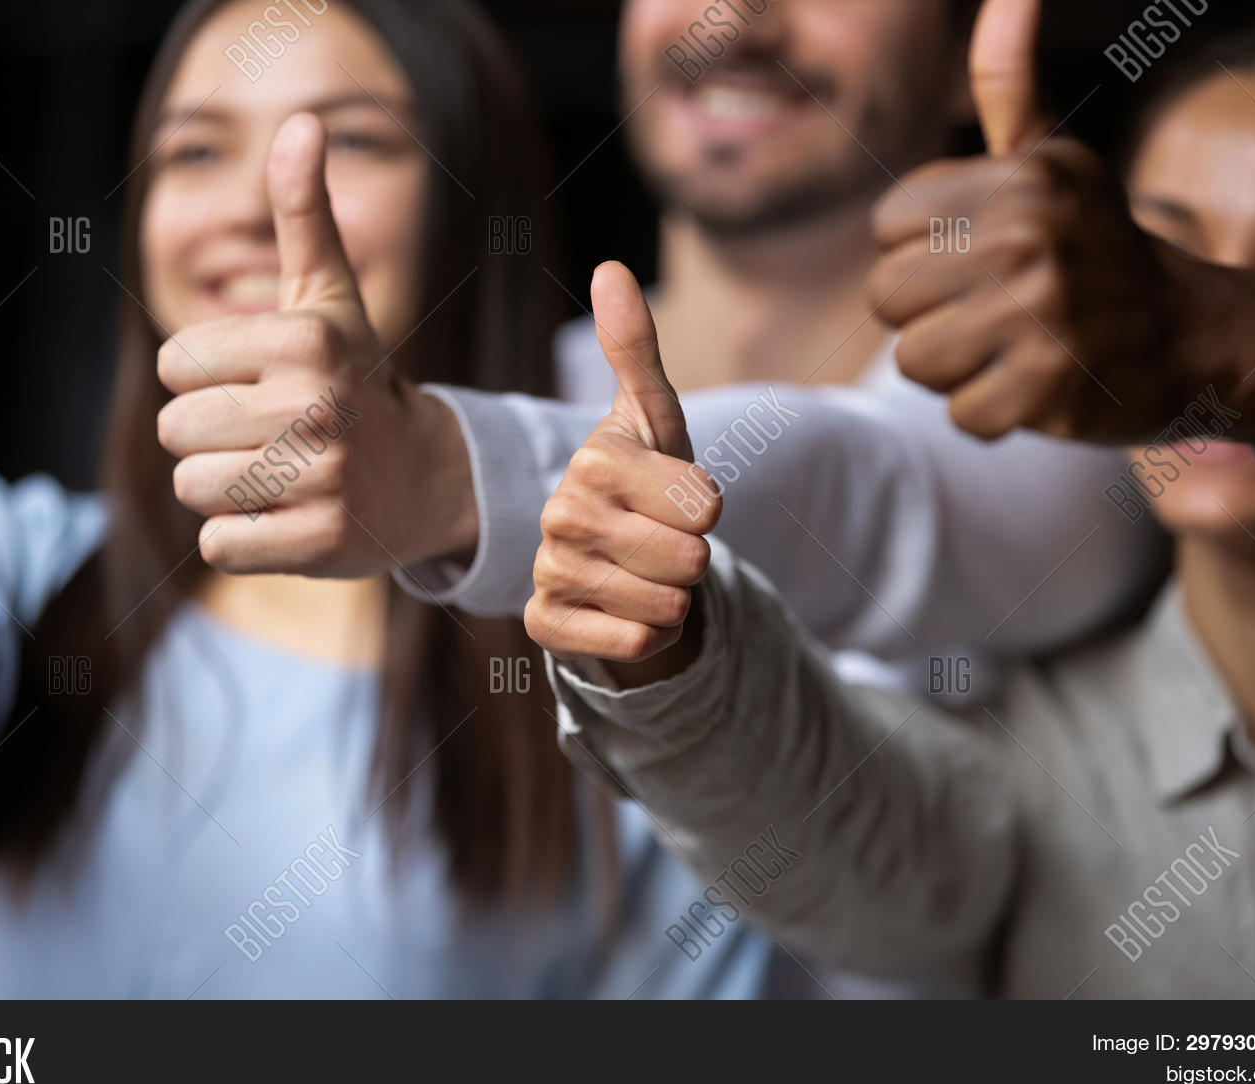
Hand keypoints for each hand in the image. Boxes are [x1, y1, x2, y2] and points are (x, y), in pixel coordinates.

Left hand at [156, 112, 474, 577]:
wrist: (426, 477)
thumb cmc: (357, 380)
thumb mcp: (331, 298)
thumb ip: (303, 214)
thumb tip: (301, 120)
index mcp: (305, 343)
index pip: (173, 366)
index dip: (205, 379)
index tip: (263, 385)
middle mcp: (317, 408)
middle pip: (176, 430)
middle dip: (210, 438)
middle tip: (270, 437)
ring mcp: (322, 480)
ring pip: (194, 489)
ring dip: (225, 489)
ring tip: (279, 477)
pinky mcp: (320, 543)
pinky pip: (221, 546)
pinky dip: (243, 539)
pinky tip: (289, 518)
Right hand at [524, 263, 716, 683]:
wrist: (611, 557)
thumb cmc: (645, 479)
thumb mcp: (655, 417)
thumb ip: (636, 348)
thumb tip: (609, 267)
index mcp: (595, 459)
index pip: (705, 505)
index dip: (708, 509)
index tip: (681, 498)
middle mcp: (561, 514)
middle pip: (687, 559)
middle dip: (694, 559)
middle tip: (666, 542)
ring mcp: (550, 571)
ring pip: (664, 606)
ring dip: (673, 599)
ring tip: (647, 573)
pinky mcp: (545, 624)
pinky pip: (631, 645)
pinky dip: (646, 637)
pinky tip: (627, 611)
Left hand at [868, 0, 1201, 442]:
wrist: (1188, 335)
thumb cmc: (1094, 244)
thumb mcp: (1053, 159)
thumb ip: (1007, 83)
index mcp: (1018, 181)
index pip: (888, 228)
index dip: (923, 252)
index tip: (979, 256)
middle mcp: (1029, 239)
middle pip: (887, 297)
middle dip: (931, 313)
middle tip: (995, 309)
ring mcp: (1039, 317)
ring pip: (915, 360)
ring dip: (958, 366)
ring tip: (1015, 344)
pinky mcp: (1046, 390)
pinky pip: (960, 415)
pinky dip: (994, 412)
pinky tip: (1038, 382)